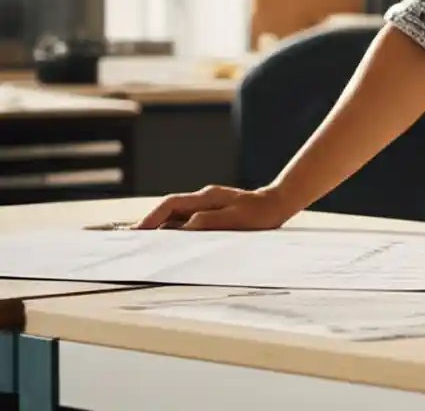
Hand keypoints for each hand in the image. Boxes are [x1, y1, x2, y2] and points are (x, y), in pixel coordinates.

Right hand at [133, 185, 297, 230]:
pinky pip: (188, 222)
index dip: (151, 218)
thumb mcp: (236, 219)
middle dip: (149, 224)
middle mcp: (203, 199)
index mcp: (206, 197)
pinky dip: (176, 231)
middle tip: (129, 240)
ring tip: (142, 245)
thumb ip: (209, 221)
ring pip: (177, 216)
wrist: (278, 204)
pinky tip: (169, 243)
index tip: (135, 232)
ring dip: (161, 229)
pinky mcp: (213, 213)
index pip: (170, 205)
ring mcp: (207, 205)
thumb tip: (184, 227)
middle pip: (169, 210)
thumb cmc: (260, 213)